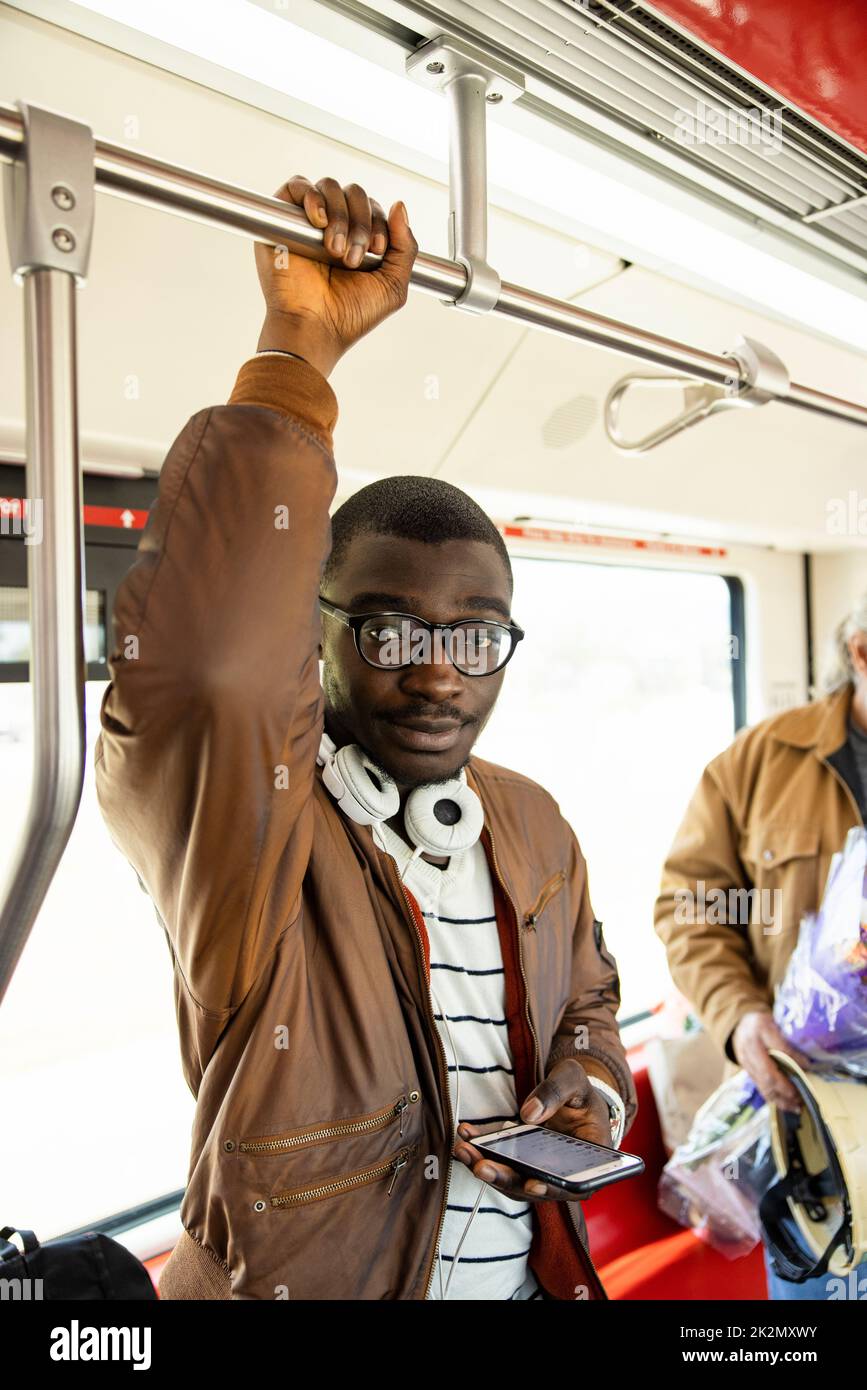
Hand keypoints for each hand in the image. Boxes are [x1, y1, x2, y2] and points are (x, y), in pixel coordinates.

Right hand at [254, 175, 417, 376]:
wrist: (315, 329)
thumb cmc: (350, 316)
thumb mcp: (393, 285)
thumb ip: (405, 246)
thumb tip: (400, 206)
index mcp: (358, 240)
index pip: (373, 209)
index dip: (379, 223)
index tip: (376, 251)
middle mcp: (334, 228)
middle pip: (354, 194)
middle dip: (361, 222)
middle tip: (354, 258)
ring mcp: (307, 223)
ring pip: (329, 187)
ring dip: (339, 215)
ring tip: (334, 250)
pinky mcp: (281, 221)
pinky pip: (296, 185)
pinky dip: (311, 196)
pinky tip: (319, 221)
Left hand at [453, 1058, 612, 1202]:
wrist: (571, 1096)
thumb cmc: (580, 1093)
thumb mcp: (575, 1080)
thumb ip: (556, 1091)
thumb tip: (529, 1113)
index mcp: (588, 1162)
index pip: (571, 1185)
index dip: (552, 1189)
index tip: (532, 1185)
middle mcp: (561, 1173)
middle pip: (532, 1185)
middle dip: (505, 1177)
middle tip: (482, 1167)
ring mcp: (537, 1168)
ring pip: (511, 1176)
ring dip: (486, 1165)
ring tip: (464, 1150)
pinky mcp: (519, 1158)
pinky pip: (499, 1157)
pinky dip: (481, 1147)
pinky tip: (465, 1134)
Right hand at [731, 1011, 810, 1112]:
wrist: (741, 1026)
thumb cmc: (764, 1024)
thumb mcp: (776, 1022)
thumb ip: (788, 1038)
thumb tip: (809, 1061)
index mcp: (760, 1029)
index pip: (779, 1048)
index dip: (794, 1059)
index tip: (808, 1066)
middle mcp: (751, 1047)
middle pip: (768, 1073)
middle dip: (786, 1087)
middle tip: (802, 1094)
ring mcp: (747, 1062)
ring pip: (764, 1085)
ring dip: (782, 1098)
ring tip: (798, 1105)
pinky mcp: (748, 1073)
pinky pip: (762, 1089)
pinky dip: (776, 1100)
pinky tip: (789, 1104)